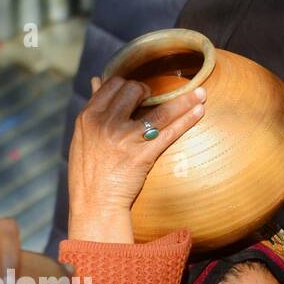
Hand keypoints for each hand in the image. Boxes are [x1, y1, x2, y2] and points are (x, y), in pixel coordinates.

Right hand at [67, 76, 204, 242]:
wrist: (94, 203)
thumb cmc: (88, 171)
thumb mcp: (82, 135)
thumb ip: (93, 108)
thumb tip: (96, 80)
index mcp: (89, 115)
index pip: (113, 84)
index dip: (129, 84)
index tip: (140, 90)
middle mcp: (106, 123)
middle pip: (135, 91)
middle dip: (150, 90)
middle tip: (158, 98)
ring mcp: (125, 139)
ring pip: (160, 111)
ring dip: (183, 99)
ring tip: (201, 93)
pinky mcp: (142, 156)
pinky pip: (170, 133)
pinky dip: (187, 120)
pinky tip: (200, 111)